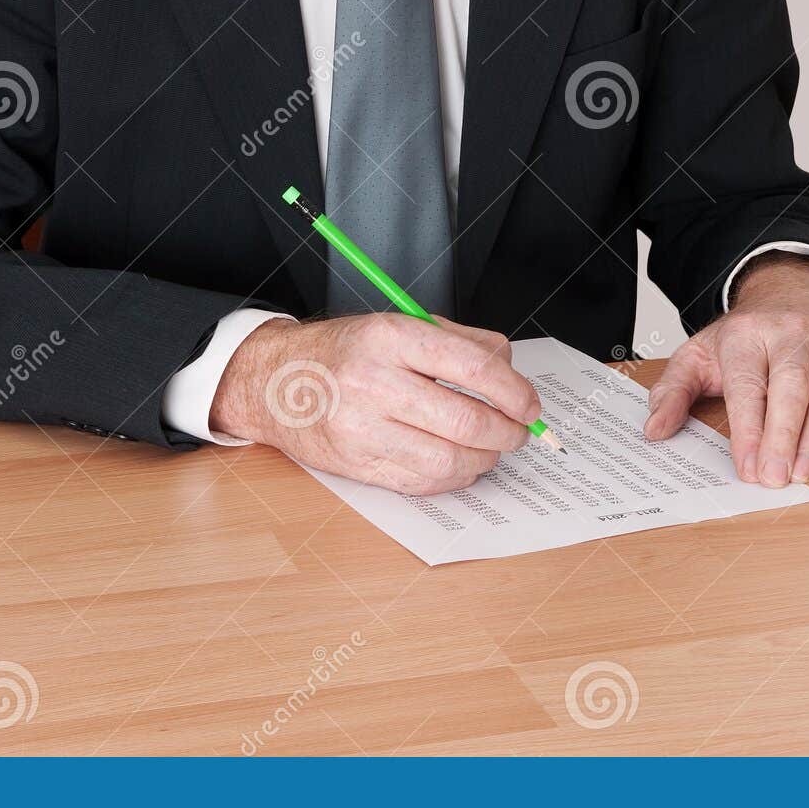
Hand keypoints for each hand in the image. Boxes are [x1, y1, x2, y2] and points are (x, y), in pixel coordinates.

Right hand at [208, 313, 541, 495]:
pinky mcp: (357, 465)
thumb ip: (462, 342)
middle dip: (507, 432)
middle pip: (466, 421)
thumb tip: (512, 373)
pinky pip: (424, 482)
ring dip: (485, 460)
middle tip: (518, 431)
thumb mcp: (401, 325)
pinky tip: (461, 462)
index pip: (474, 368)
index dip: (515, 391)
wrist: (278, 383)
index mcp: (391, 337)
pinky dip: (455, 477)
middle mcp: (374, 382)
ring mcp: (362, 429)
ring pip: (449, 461)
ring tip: (491, 448)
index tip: (530, 404)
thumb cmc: (348, 352)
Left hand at [643, 254, 808, 486]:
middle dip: (783, 436)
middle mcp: (790, 333)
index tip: (746, 467)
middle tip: (775, 478)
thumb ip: (672, 391)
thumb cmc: (744, 335)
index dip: (747, 428)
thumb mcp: (697, 353)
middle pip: (791, 386)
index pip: (747, 384)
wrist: (793, 292)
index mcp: (745, 333)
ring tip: (802, 474)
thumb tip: (654, 430)